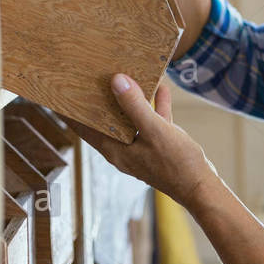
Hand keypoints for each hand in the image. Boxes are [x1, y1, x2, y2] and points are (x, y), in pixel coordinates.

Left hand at [61, 74, 218, 210]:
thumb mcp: (154, 131)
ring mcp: (143, 147)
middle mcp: (125, 149)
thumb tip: (116, 81)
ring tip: (126, 76)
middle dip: (100, 101)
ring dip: (131, 99)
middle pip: (106, 121)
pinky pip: (153, 120)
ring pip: (131, 118)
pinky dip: (155, 105)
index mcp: (116, 150)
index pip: (84, 129)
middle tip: (90, 78)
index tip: (60, 94)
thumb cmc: (177, 164)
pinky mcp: (160, 146)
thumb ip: (135, 106)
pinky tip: (161, 88)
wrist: (203, 187)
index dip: (71, 112)